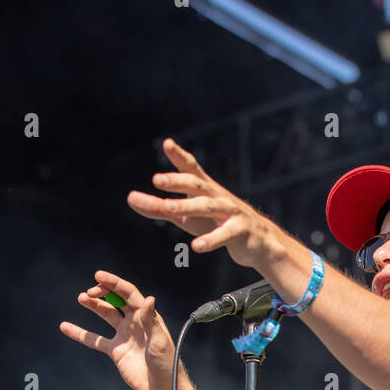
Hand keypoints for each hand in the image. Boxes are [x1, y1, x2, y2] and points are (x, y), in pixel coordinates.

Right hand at [59, 271, 178, 389]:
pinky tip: (65, 326)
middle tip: (89, 292)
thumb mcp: (160, 341)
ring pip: (105, 314)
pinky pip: (95, 340)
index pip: (128, 294)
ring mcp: (124, 335)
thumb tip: (149, 298)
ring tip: (81, 298)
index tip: (98, 276)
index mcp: (147, 316)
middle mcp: (135, 322)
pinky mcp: (115, 350)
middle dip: (102, 292)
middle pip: (116, 300)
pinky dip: (80, 334)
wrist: (161, 389)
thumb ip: (151, 320)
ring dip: (93, 305)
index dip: (114, 283)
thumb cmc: (167, 364)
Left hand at [127, 139, 273, 268]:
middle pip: (196, 185)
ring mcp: (230, 212)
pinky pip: (224, 235)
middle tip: (157, 179)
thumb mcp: (186, 217)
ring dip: (188, 206)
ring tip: (169, 208)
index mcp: (205, 189)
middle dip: (177, 181)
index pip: (191, 169)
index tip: (166, 144)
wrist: (259, 242)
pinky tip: (196, 246)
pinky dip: (210, 240)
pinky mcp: (240, 231)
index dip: (179, 156)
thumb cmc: (217, 224)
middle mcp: (217, 196)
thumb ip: (159, 208)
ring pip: (208, 206)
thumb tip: (131, 199)